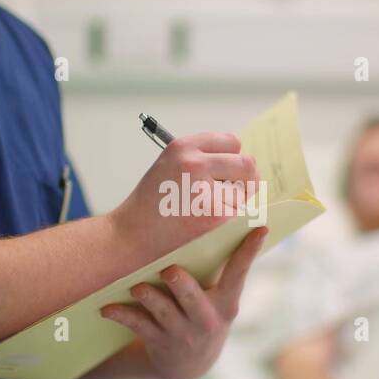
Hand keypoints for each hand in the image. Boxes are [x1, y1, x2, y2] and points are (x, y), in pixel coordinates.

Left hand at [100, 227, 267, 378]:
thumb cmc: (205, 315)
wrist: (190, 365)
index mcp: (226, 302)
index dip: (249, 251)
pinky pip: (138, 325)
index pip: (240, 273)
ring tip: (135, 287)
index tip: (259, 228)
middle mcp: (206, 318)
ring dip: (147, 297)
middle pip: (193, 297)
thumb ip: (221, 272)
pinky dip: (121, 315)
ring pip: (162, 311)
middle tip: (170, 271)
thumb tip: (222, 220)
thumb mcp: (221, 301)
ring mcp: (182, 332)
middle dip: (181, 285)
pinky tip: (107, 308)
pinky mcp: (159, 341)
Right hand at [109, 133, 258, 260]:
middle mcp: (194, 162)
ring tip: (212, 210)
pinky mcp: (213, 215)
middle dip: (248, 179)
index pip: (231, 142)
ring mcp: (205, 189)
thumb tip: (237, 161)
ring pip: (245, 191)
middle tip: (240, 192)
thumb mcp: (168, 165)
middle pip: (246, 164)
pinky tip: (209, 223)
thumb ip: (199, 158)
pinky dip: (230, 219)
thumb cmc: (150, 204)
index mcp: (183, 147)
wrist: (130, 235)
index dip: (234, 158)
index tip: (232, 171)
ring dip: (237, 201)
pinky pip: (238, 212)